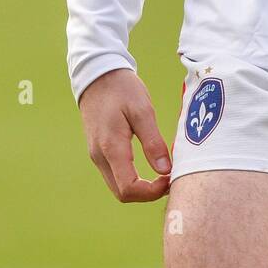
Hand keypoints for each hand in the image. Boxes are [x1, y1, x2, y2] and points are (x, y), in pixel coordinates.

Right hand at [78, 68, 172, 202]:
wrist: (97, 73)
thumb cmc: (121, 88)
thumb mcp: (142, 110)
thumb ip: (153, 142)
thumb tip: (165, 171)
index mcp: (111, 147)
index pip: (129, 189)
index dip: (152, 192)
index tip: (170, 178)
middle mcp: (100, 156)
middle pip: (122, 193)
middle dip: (147, 194)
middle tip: (169, 179)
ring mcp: (97, 154)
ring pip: (118, 186)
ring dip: (140, 187)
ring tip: (163, 173)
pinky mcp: (99, 150)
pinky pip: (115, 174)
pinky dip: (132, 178)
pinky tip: (149, 165)